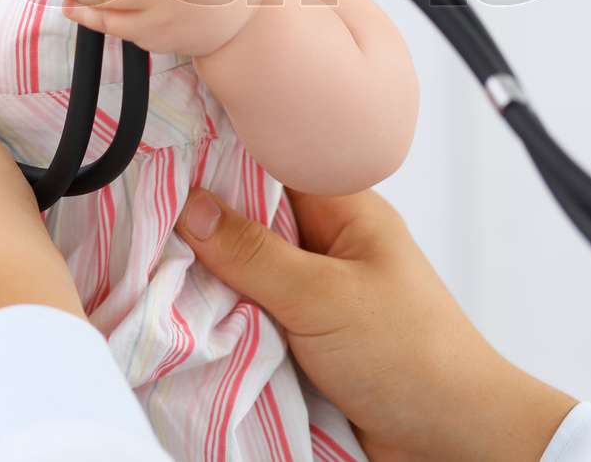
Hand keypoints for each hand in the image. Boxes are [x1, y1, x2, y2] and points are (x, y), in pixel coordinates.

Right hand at [177, 188, 577, 461]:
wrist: (452, 441)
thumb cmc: (410, 356)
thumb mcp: (322, 299)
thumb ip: (253, 254)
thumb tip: (190, 207)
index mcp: (344, 209)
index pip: (269, 164)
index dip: (215, 159)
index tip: (156, 158)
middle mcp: (327, 243)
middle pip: (248, 219)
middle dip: (201, 228)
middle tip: (138, 223)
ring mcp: (314, 292)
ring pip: (243, 272)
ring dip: (208, 282)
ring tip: (148, 271)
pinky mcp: (304, 337)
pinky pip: (250, 317)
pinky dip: (221, 321)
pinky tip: (181, 317)